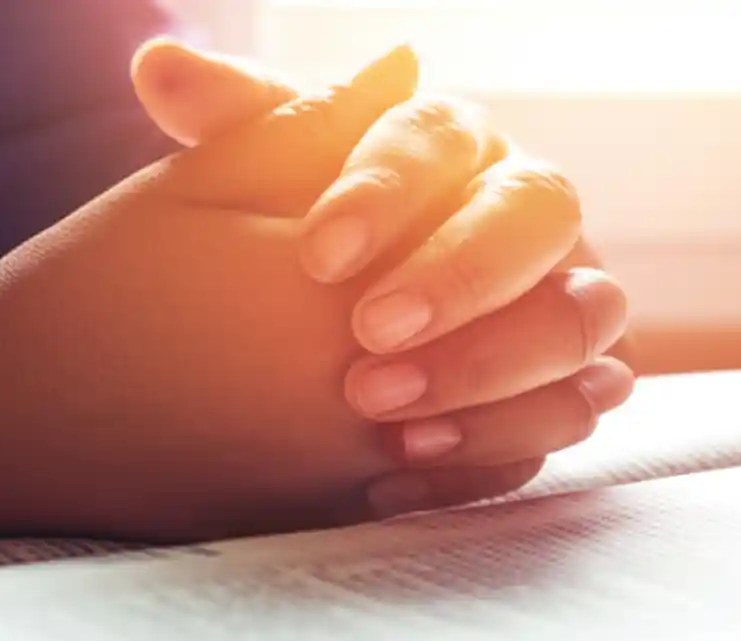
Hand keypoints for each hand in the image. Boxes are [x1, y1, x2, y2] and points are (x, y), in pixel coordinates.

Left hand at [131, 41, 633, 515]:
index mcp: (457, 141)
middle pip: (542, 217)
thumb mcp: (267, 180)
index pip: (445, 137)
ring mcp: (567, 295)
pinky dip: (500, 447)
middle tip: (367, 341)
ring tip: (388, 424)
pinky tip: (403, 474)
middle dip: (460, 278)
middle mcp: (528, 210)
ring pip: (581, 320)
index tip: (317, 256)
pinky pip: (574, 414)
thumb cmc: (309, 244)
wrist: (334, 343)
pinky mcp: (571, 384)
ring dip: (492, 371)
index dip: (389, 192)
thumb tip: (159, 67)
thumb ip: (232, 131)